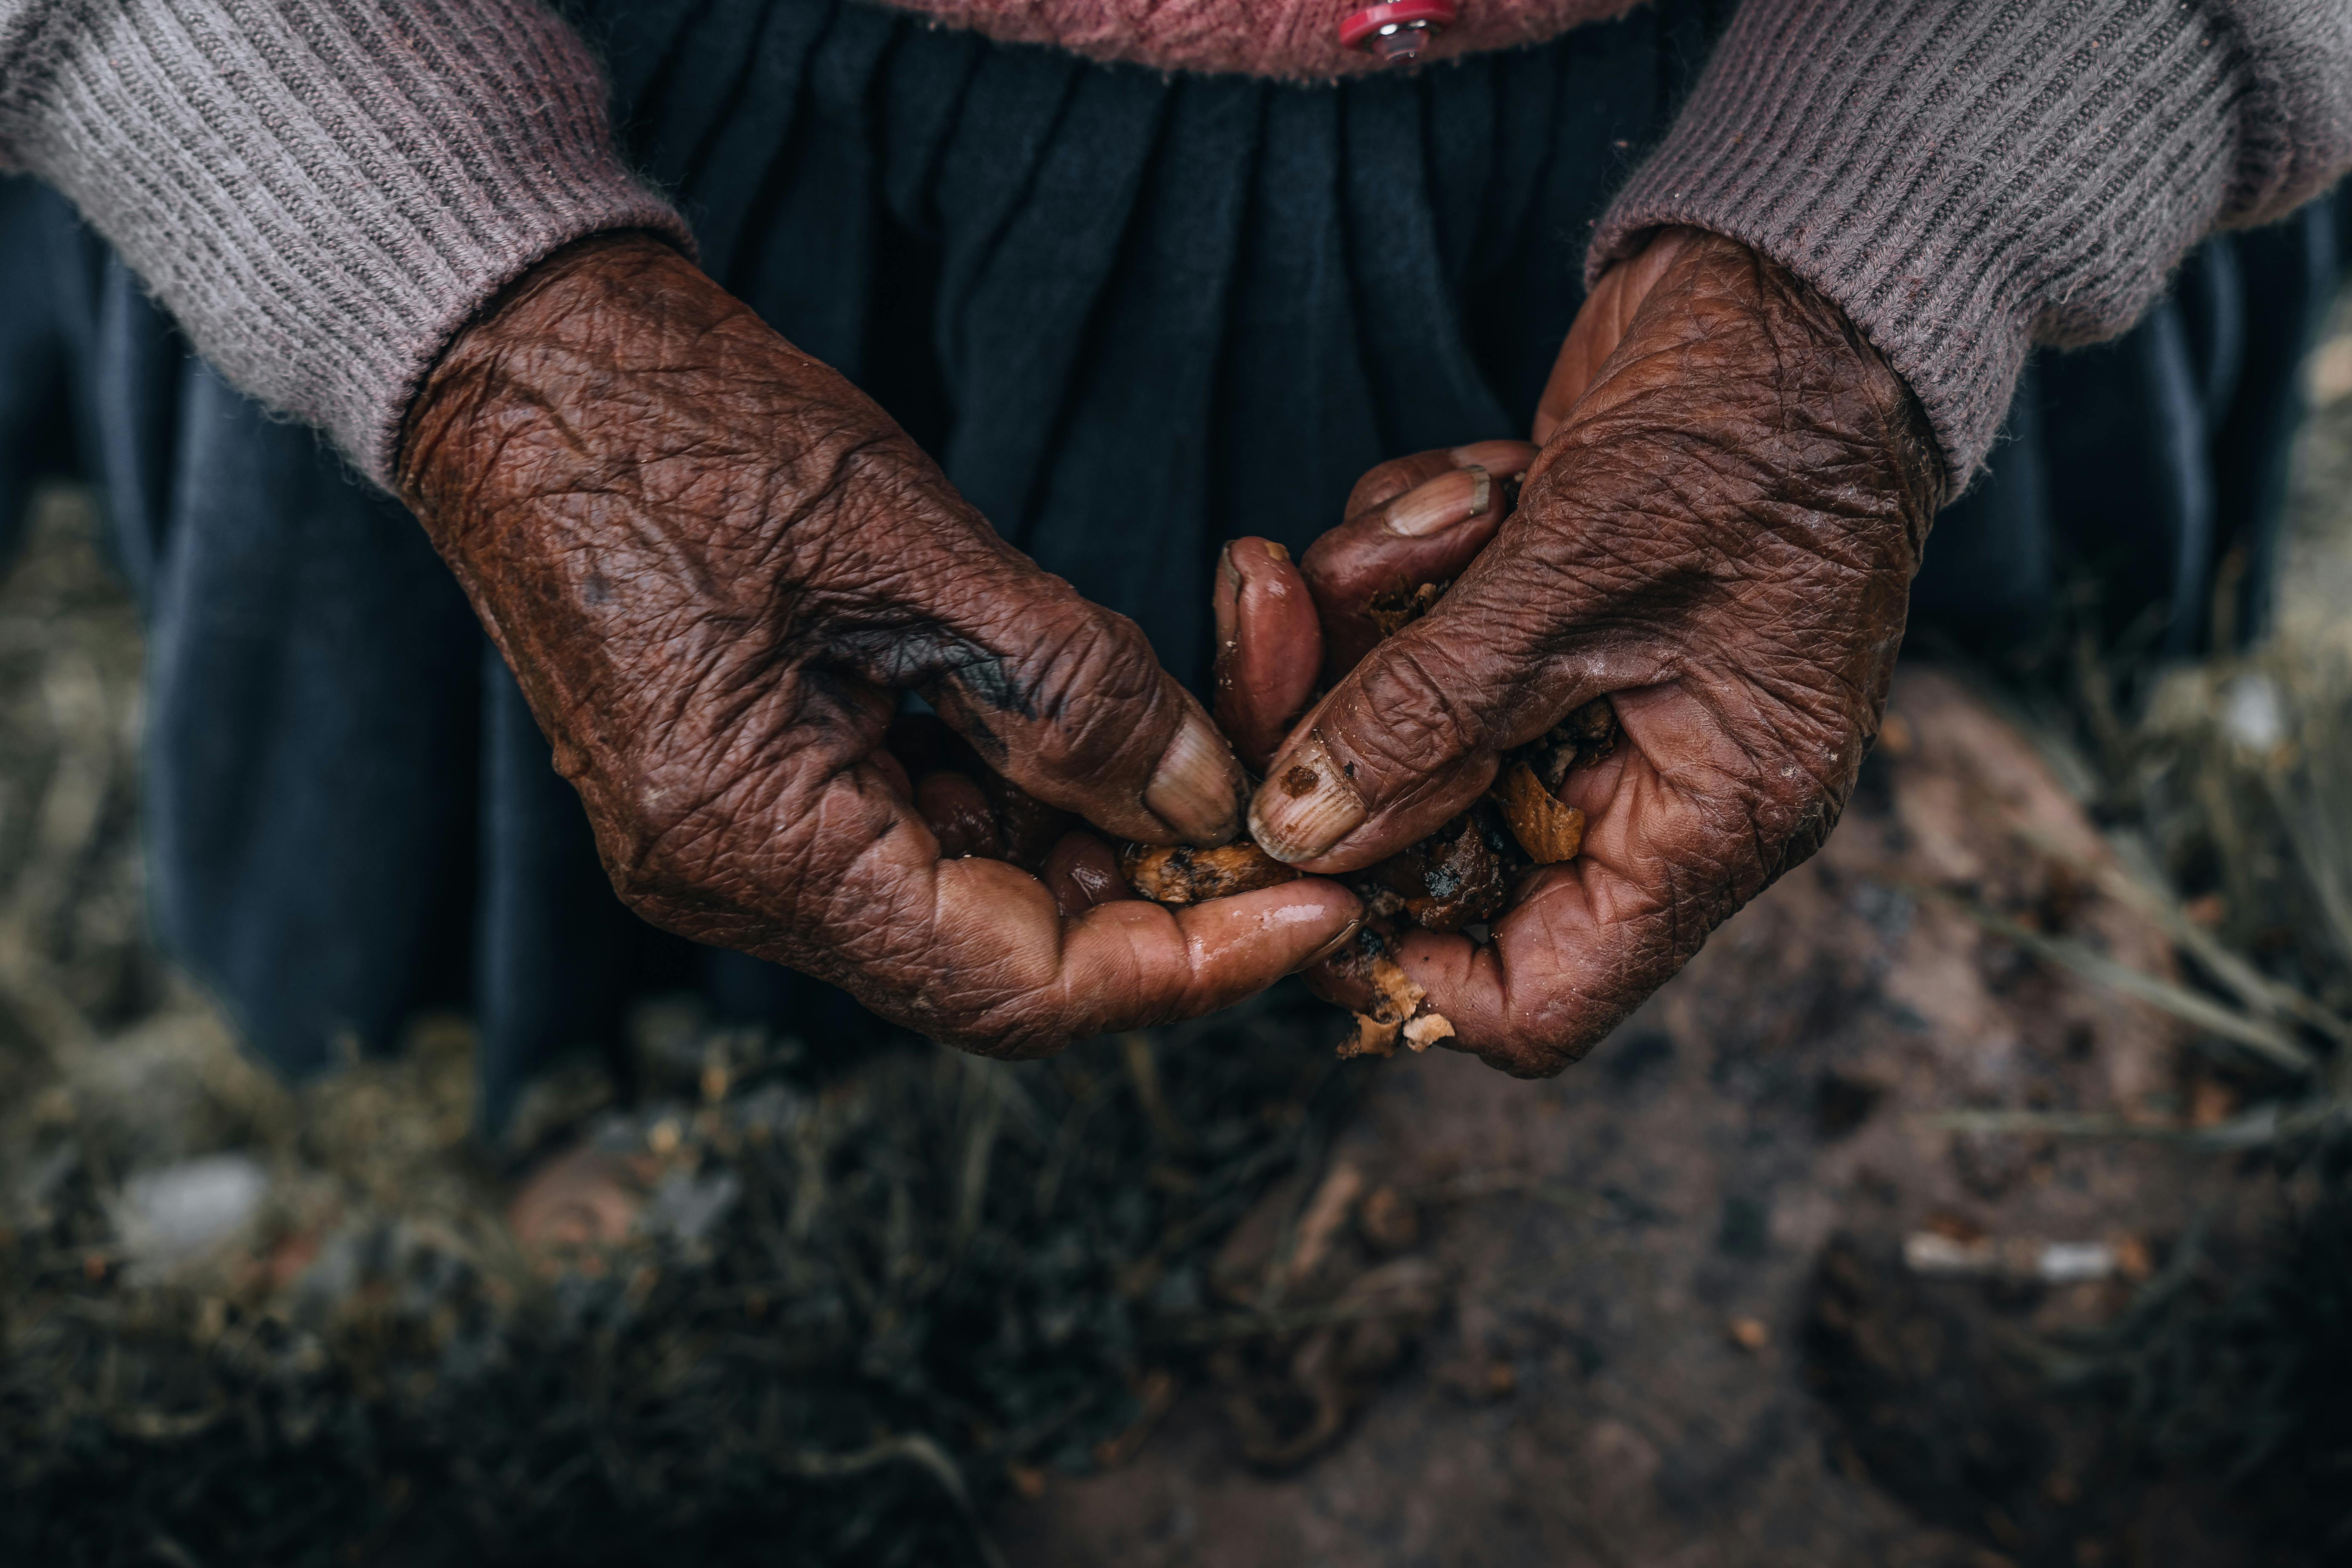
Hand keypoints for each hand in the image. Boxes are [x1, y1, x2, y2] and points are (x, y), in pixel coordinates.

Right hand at [397, 234, 1360, 1055]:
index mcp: (749, 839)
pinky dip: (1000, 800)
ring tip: (1172, 747)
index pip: (1007, 985)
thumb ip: (1069, 685)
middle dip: (1141, 904)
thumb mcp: (909, 542)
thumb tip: (1204, 796)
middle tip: (1261, 820)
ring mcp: (722, 847)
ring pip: (952, 905)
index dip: (1178, 967)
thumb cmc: (685, 426)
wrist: (524, 363)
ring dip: (1075, 845)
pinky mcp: (735, 797)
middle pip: (986, 965)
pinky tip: (1059, 725)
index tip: (1308, 917)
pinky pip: (899, 843)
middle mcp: (725, 881)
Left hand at [1244, 229, 1944, 1075]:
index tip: (1297, 872)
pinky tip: (1475, 482)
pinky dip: (1415, 560)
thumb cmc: (1746, 431)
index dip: (1405, 963)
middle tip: (1278, 613)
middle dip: (1344, 735)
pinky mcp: (1547, 624)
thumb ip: (1424, 714)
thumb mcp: (1572, 574)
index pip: (1535, 1000)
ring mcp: (1596, 705)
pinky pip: (1425, 640)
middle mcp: (1650, 789)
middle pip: (1438, 855)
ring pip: (1410, 734)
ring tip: (1441, 517)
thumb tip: (1297, 829)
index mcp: (1707, 825)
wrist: (1802, 284)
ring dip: (1379, 617)